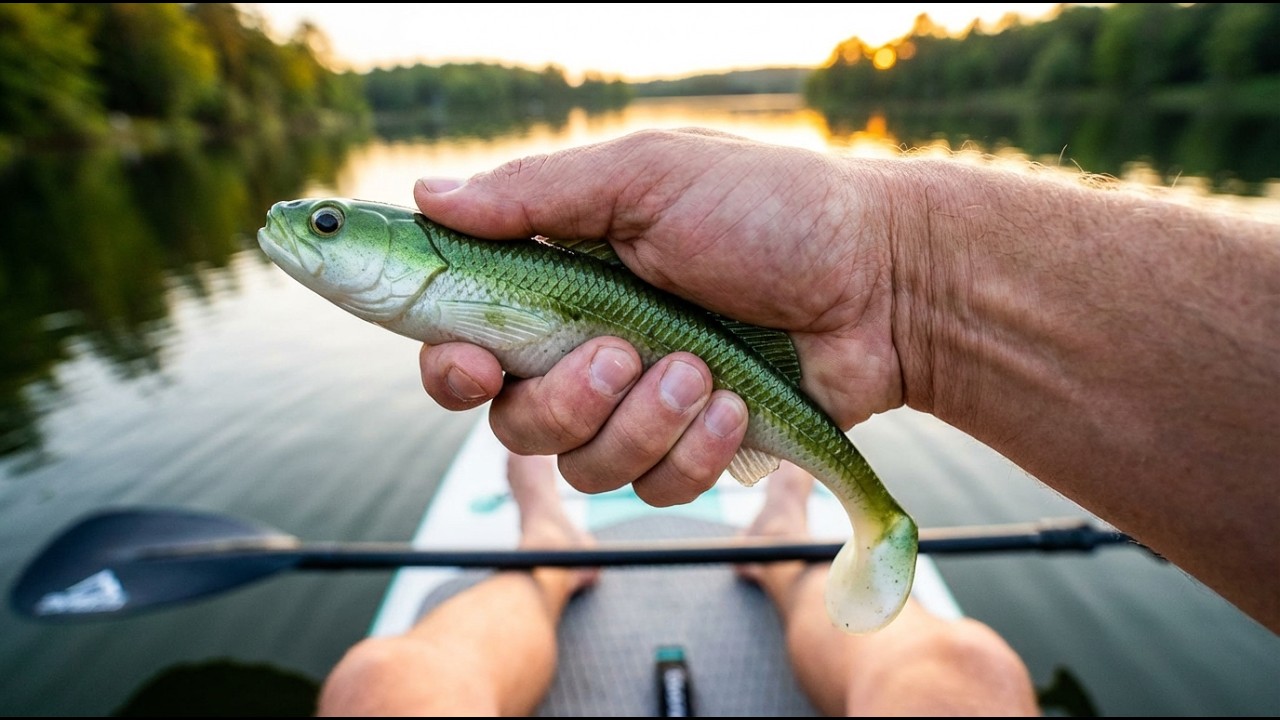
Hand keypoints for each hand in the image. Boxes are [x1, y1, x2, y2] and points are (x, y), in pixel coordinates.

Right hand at [415, 129, 906, 503]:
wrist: (883, 278)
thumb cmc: (771, 209)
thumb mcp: (649, 177)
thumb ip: (537, 195)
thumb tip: (429, 196)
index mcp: (563, 282)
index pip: (467, 342)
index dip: (453, 369)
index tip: (474, 366)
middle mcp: (588, 350)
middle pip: (515, 422)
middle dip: (565, 400)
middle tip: (624, 353)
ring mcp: (641, 407)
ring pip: (584, 465)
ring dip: (642, 422)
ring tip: (705, 371)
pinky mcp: (693, 450)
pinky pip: (656, 487)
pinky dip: (694, 452)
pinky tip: (735, 407)